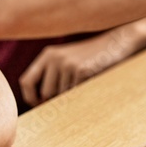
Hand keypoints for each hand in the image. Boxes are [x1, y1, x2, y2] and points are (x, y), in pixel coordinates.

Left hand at [19, 27, 141, 105]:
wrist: (118, 42)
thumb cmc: (93, 56)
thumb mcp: (68, 60)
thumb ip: (52, 75)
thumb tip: (40, 102)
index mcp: (48, 54)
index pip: (26, 81)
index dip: (30, 97)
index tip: (39, 104)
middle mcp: (54, 58)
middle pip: (45, 92)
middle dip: (57, 99)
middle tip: (71, 96)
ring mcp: (68, 64)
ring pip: (62, 95)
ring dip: (73, 95)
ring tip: (86, 83)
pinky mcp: (82, 70)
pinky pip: (76, 93)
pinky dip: (83, 93)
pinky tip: (92, 81)